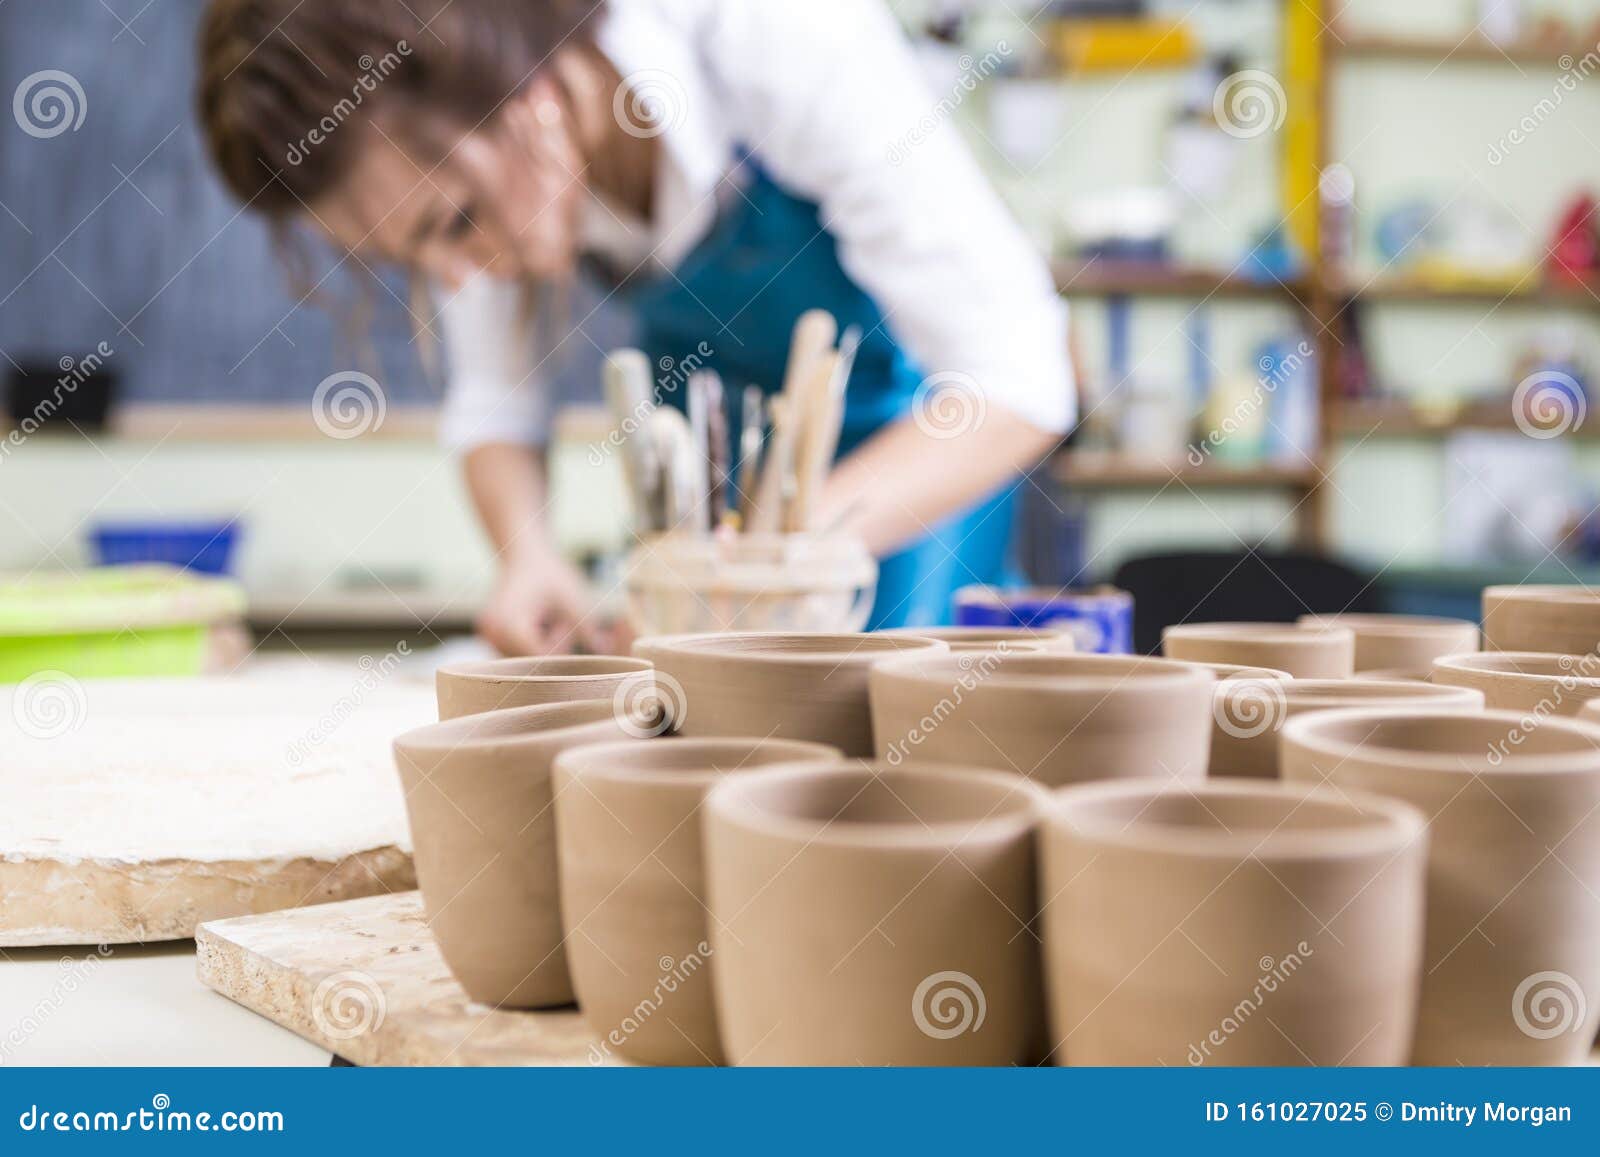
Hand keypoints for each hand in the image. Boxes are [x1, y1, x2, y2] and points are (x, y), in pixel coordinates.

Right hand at [477, 546, 611, 656]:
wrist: (524, 554)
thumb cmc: (550, 573)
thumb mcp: (573, 599)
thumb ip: (587, 629)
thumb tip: (606, 653)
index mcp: (510, 624)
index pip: (542, 657)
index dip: (562, 645)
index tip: (568, 623)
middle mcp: (493, 634)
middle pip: (533, 661)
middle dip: (552, 646)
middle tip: (558, 618)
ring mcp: (488, 637)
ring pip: (526, 661)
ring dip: (542, 646)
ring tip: (546, 617)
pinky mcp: (490, 638)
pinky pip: (519, 655)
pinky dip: (532, 644)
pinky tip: (537, 623)